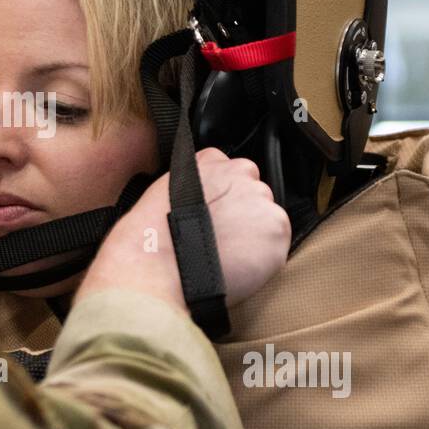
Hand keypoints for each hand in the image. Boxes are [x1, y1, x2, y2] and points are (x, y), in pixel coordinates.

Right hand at [78, 148, 290, 312]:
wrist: (157, 266)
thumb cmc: (150, 238)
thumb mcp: (164, 191)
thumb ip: (193, 185)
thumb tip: (204, 196)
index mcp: (211, 160)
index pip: (231, 170)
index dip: (224, 198)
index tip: (214, 215)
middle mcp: (240, 172)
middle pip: (253, 192)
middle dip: (241, 214)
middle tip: (221, 239)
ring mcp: (261, 200)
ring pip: (267, 217)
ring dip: (254, 234)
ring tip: (228, 257)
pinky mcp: (277, 229)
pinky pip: (277, 244)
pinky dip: (263, 258)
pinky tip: (238, 267)